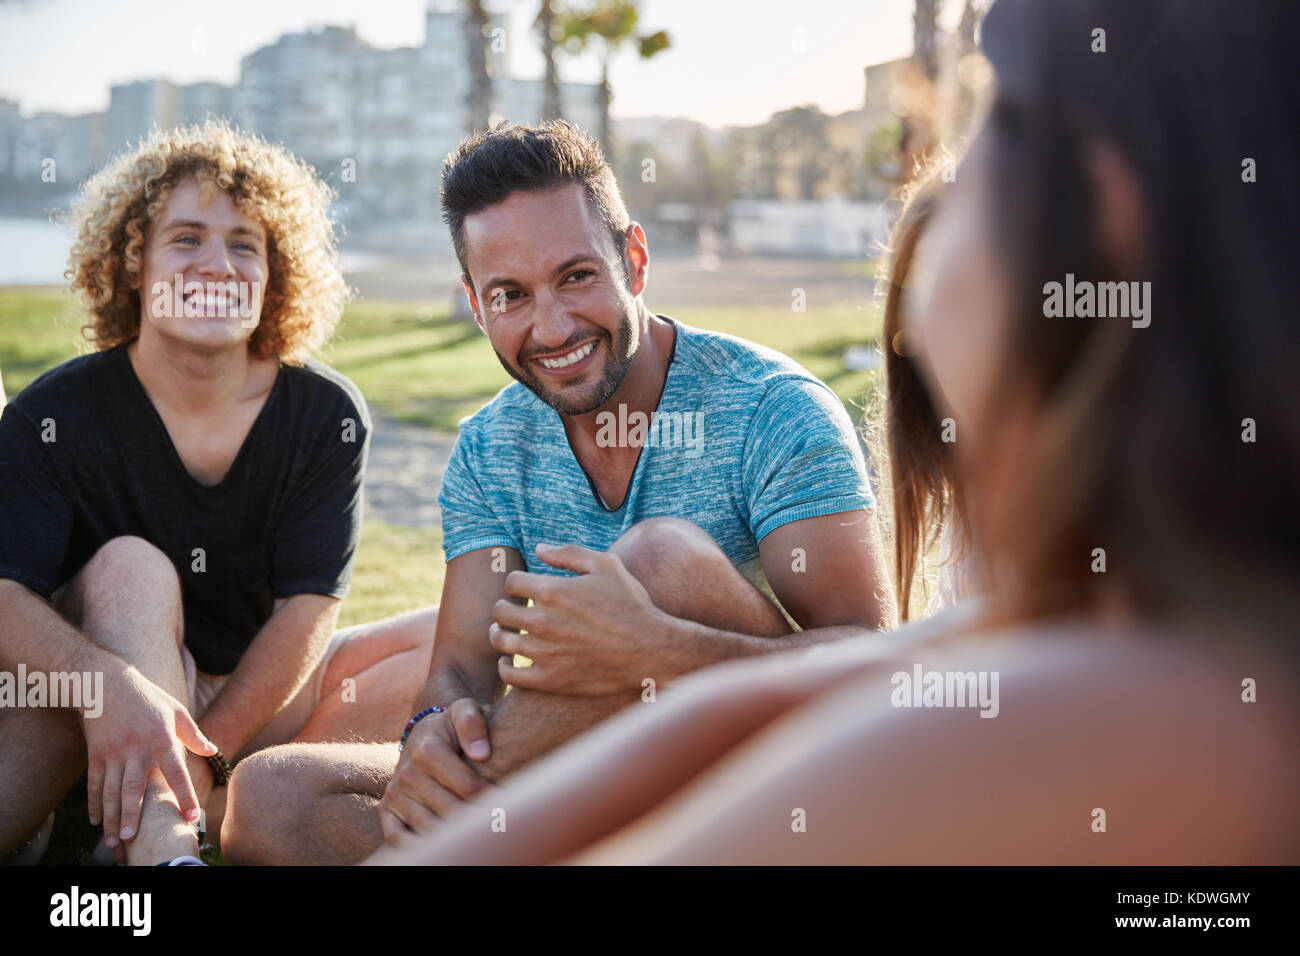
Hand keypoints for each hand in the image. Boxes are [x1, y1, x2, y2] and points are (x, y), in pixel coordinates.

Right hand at [81, 664, 216, 849]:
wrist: (105, 683)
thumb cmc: (146, 697)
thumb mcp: (175, 710)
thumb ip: (193, 734)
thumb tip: (212, 751)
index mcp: (160, 738)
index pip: (176, 771)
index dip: (185, 794)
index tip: (192, 816)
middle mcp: (136, 748)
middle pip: (134, 787)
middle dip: (133, 814)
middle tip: (133, 838)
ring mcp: (113, 753)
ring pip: (111, 791)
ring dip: (112, 817)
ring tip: (115, 840)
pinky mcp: (95, 754)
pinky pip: (94, 784)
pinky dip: (94, 804)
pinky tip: (96, 822)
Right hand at [377, 699, 491, 844]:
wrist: (424, 731)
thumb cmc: (452, 725)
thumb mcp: (464, 710)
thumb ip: (473, 725)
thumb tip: (481, 755)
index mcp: (428, 750)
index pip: (470, 788)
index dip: (495, 798)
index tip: (512, 803)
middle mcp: (408, 774)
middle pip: (452, 812)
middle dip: (479, 820)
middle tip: (500, 825)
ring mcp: (395, 794)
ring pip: (429, 829)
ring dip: (455, 837)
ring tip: (479, 837)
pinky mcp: (386, 809)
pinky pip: (398, 840)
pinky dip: (419, 848)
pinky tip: (443, 845)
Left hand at [489, 543, 666, 694]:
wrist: (650, 649)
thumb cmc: (631, 604)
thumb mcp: (606, 566)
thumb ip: (570, 554)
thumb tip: (540, 549)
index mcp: (552, 591)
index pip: (511, 583)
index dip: (516, 583)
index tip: (525, 589)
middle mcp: (542, 622)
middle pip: (500, 611)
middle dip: (506, 606)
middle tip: (514, 609)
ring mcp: (544, 653)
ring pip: (500, 641)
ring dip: (501, 634)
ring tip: (509, 632)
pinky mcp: (549, 679)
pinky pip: (509, 674)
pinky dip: (505, 666)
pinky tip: (513, 659)